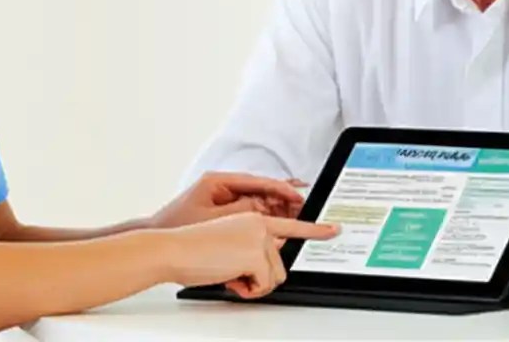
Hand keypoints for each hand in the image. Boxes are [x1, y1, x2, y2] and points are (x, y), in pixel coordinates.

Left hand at [150, 172, 306, 228]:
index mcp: (218, 182)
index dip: (280, 188)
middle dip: (282, 197)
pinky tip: (278, 222)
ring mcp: (223, 199)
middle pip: (260, 189)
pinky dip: (264, 216)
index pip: (256, 181)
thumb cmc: (176, 227)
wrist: (156, 241)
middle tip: (303, 205)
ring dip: (276, 207)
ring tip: (297, 213)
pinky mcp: (223, 212)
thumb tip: (263, 209)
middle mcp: (222, 187)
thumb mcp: (212, 219)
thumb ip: (239, 212)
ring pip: (257, 200)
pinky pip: (250, 211)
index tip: (297, 195)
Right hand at [165, 213, 338, 297]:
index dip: (316, 229)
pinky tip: (228, 277)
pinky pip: (263, 284)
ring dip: (253, 284)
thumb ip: (250, 248)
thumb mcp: (228, 243)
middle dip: (259, 278)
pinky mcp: (256, 253)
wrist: (174, 249)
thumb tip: (265, 267)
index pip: (291, 225)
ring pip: (274, 277)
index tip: (335, 229)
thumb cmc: (192, 250)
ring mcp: (260, 237)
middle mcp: (260, 224)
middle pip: (279, 265)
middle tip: (234, 274)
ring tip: (229, 273)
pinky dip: (247, 289)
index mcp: (253, 219)